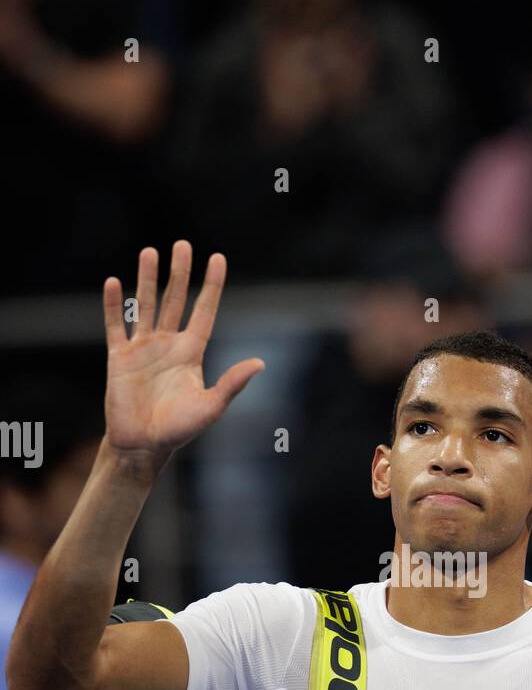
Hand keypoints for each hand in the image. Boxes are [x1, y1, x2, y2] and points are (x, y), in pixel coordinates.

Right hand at [102, 241, 263, 459]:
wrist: (144, 445)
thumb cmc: (180, 429)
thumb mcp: (211, 406)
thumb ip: (233, 383)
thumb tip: (260, 363)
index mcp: (191, 353)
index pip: (204, 311)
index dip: (211, 286)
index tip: (217, 258)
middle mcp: (168, 345)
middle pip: (175, 300)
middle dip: (179, 272)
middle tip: (183, 244)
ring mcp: (143, 349)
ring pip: (145, 305)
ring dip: (146, 279)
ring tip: (150, 252)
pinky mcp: (119, 357)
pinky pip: (116, 326)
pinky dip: (113, 306)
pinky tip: (114, 283)